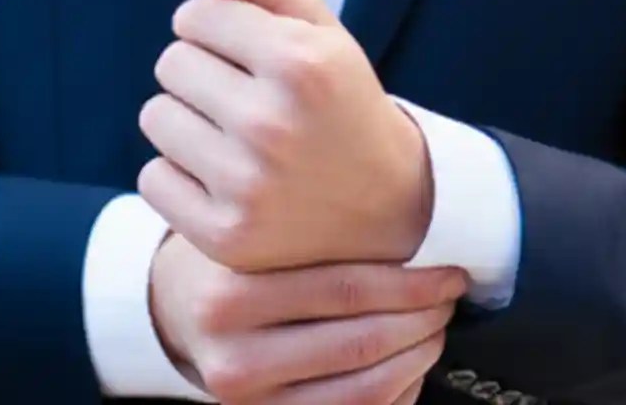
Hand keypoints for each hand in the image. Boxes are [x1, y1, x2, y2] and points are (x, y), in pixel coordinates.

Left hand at [138, 0, 432, 270]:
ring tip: (240, 139)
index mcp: (301, 63)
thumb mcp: (314, 26)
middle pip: (170, 64)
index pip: (193, 15)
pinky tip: (226, 180)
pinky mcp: (226, 236)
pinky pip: (152, 179)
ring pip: (156, 118)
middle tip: (253, 101)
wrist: (388, 204)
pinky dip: (179, 176)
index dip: (220, 31)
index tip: (258, 58)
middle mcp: (274, 125)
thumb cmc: (338, 100)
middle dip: (203, 74)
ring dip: (187, 122)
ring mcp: (249, 187)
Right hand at [150, 234, 462, 403]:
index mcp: (229, 294)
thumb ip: (316, 237)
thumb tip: (423, 245)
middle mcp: (232, 355)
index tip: (449, 273)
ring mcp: (247, 400)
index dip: (413, 285)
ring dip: (417, 358)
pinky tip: (410, 363)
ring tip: (434, 328)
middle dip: (422, 320)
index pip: (346, 290)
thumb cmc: (235, 261)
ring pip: (364, 389)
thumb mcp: (259, 237)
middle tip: (448, 298)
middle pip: (360, 342)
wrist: (176, 309)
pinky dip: (397, 391)